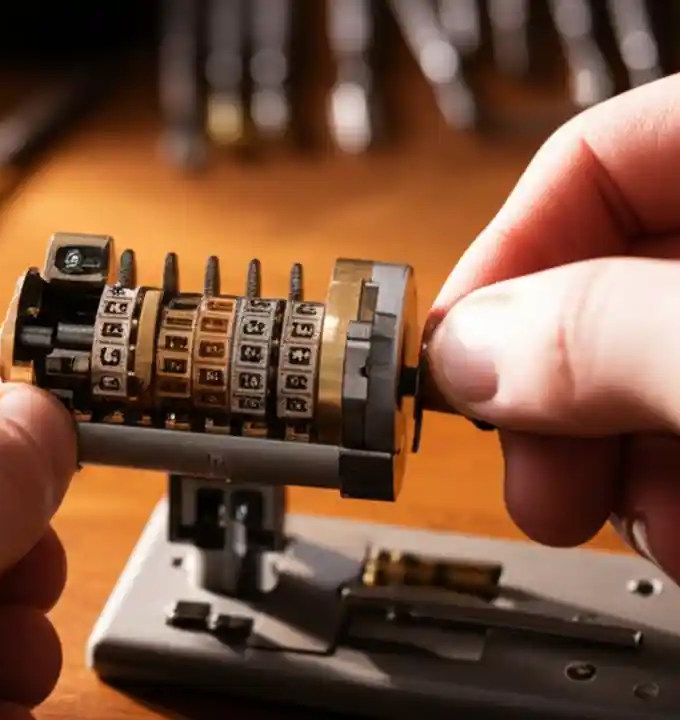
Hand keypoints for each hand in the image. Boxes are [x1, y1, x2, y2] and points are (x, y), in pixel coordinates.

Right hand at [425, 75, 679, 577]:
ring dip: (618, 465)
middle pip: (623, 283)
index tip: (452, 363)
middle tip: (532, 479)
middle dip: (563, 399)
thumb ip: (602, 337)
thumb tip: (469, 355)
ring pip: (664, 373)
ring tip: (631, 531)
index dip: (511, 259)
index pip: (603, 154)